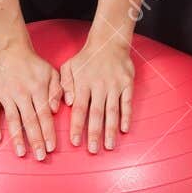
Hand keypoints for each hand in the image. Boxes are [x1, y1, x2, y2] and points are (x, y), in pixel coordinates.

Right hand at [0, 42, 60, 160]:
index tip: (51, 148)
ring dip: (17, 138)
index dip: (48, 133)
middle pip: (30, 121)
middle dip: (36, 140)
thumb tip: (56, 109)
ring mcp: (6, 94)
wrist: (10, 49)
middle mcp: (22, 93)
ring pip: (13, 119)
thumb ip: (57, 90)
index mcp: (38, 89)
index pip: (45, 115)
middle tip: (40, 157)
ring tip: (21, 153)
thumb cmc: (33, 63)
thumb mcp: (51, 72)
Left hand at [61, 33, 133, 152]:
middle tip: (93, 150)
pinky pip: (127, 103)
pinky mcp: (127, 84)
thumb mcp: (68, 66)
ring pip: (112, 111)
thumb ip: (64, 84)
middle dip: (94, 133)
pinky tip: (124, 129)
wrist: (108, 42)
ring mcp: (114, 85)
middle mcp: (99, 86)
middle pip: (96, 113)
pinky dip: (126, 116)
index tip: (75, 142)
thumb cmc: (86, 58)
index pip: (79, 109)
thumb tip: (68, 103)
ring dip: (110, 130)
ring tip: (109, 145)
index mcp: (83, 83)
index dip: (77, 126)